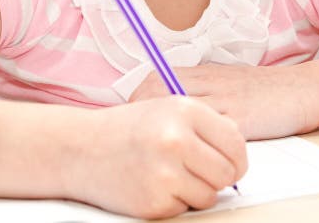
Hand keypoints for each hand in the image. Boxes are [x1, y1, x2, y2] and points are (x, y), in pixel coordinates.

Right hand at [63, 97, 246, 218]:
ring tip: (171, 174)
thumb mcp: (170, 109)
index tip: (230, 162)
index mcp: (186, 110)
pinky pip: (184, 209)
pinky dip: (174, 201)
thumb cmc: (129, 128)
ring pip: (209, 195)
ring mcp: (164, 172)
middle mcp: (176, 139)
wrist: (81, 148)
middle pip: (227, 173)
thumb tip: (238, 147)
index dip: (237, 158)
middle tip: (198, 171)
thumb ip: (208, 124)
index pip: (236, 142)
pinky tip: (154, 184)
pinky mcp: (153, 202)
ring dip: (196, 191)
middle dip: (219, 177)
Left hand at [130, 64, 318, 139]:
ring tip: (156, 152)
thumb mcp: (226, 79)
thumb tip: (166, 102)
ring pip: (180, 113)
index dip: (137, 98)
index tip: (131, 118)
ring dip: (164, 134)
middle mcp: (209, 82)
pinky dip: (196, 149)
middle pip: (159, 92)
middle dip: (141, 115)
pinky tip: (189, 162)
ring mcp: (224, 100)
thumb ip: (199, 87)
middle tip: (137, 138)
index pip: (156, 78)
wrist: (302, 90)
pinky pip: (210, 135)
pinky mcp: (241, 120)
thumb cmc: (263, 89)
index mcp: (203, 71)